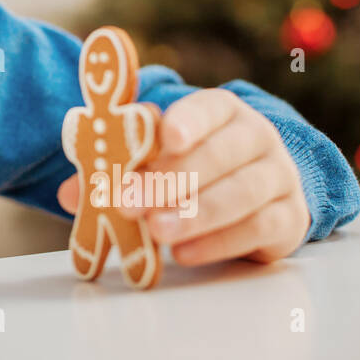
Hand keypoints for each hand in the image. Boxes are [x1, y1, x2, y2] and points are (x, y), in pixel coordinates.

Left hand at [57, 88, 309, 266]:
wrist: (262, 190)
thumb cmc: (197, 165)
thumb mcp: (158, 157)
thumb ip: (118, 168)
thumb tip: (70, 193)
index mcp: (223, 111)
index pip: (210, 107)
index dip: (189, 120)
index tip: (166, 137)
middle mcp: (257, 137)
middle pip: (221, 154)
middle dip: (172, 178)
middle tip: (128, 201)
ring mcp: (279, 176)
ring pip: (241, 193)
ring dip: (194, 213)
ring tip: (156, 230)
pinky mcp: (289, 218)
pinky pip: (256, 229)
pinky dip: (217, 242)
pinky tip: (183, 252)